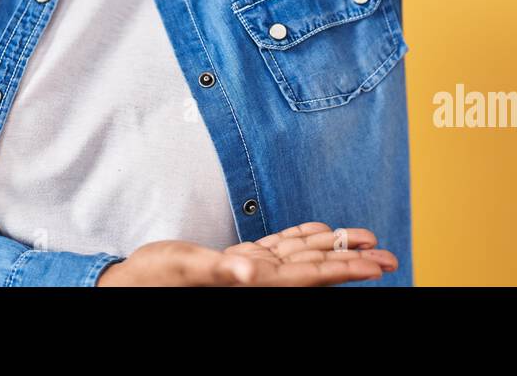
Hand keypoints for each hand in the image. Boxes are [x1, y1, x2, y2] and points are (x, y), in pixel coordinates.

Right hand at [95, 221, 396, 285]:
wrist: (127, 282)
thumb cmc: (152, 279)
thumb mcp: (185, 268)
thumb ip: (219, 270)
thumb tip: (247, 271)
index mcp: (253, 282)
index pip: (310, 276)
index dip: (346, 270)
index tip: (378, 265)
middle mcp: (257, 279)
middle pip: (315, 267)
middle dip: (352, 260)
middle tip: (389, 254)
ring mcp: (248, 271)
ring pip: (300, 256)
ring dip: (333, 247)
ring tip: (365, 240)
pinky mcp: (234, 262)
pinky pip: (277, 249)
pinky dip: (299, 239)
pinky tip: (318, 233)